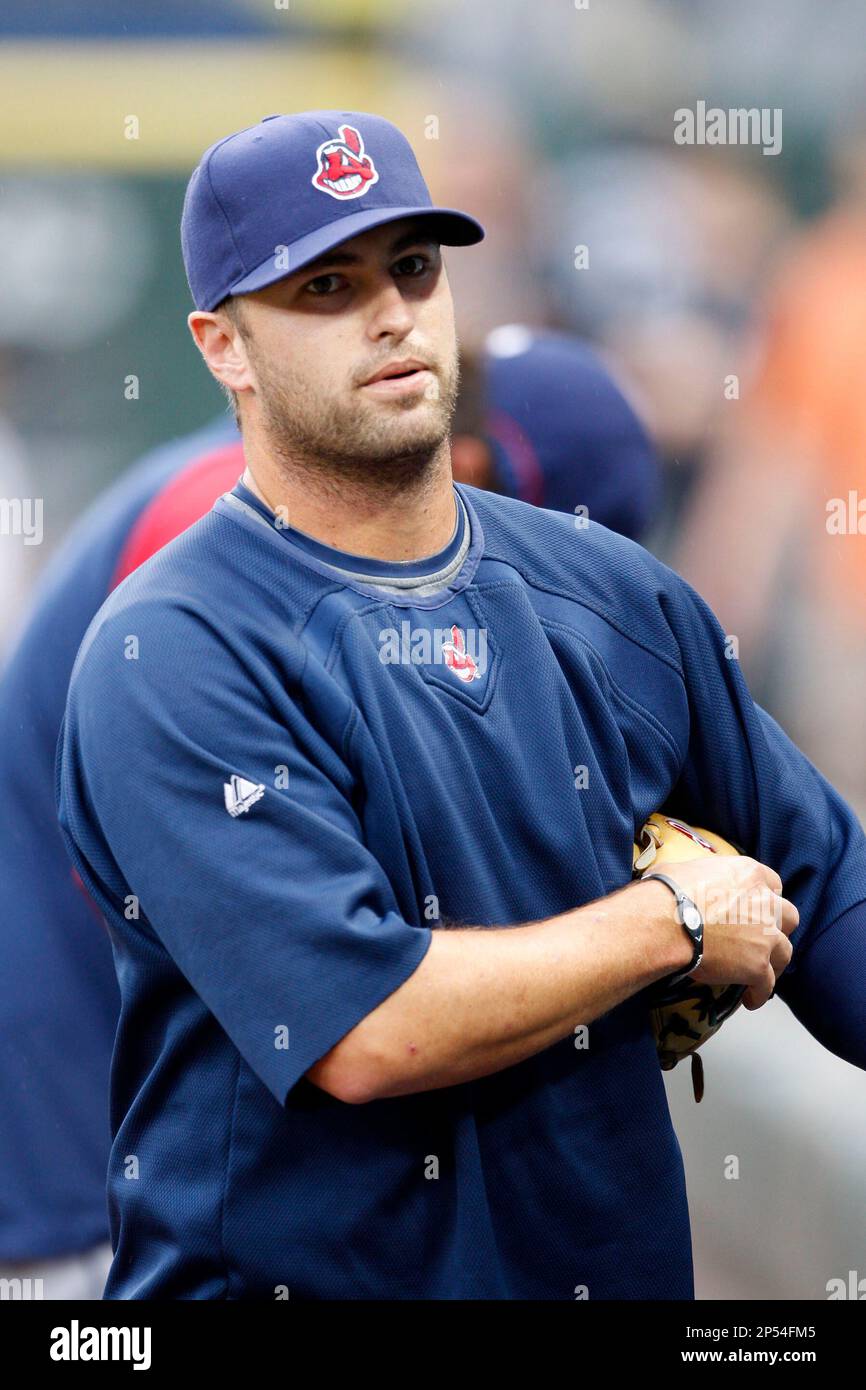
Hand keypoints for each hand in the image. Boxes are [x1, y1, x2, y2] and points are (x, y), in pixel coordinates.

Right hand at [642, 854, 797, 1009]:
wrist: (665, 921)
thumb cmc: (667, 893)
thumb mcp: (686, 868)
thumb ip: (701, 874)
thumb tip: (686, 880)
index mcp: (748, 874)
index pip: (773, 884)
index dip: (765, 898)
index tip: (757, 908)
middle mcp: (764, 902)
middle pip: (788, 917)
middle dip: (778, 928)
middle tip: (762, 938)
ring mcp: (765, 935)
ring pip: (784, 951)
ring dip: (774, 961)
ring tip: (761, 972)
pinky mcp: (757, 964)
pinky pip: (767, 984)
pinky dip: (759, 992)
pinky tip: (749, 999)